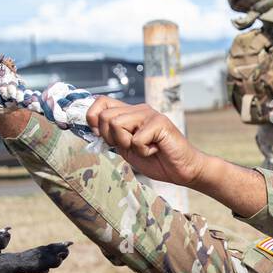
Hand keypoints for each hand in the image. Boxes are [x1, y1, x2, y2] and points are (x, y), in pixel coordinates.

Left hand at [86, 98, 203, 187]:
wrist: (181, 170)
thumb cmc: (156, 159)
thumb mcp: (126, 149)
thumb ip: (112, 137)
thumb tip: (92, 130)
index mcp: (129, 113)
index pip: (101, 102)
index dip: (93, 119)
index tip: (102, 137)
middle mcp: (138, 109)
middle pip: (105, 116)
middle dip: (111, 138)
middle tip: (130, 146)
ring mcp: (149, 114)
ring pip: (117, 125)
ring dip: (127, 145)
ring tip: (144, 148)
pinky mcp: (160, 122)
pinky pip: (136, 140)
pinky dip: (143, 152)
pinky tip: (155, 150)